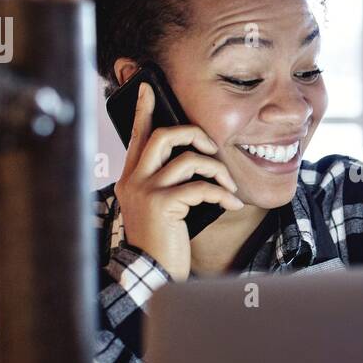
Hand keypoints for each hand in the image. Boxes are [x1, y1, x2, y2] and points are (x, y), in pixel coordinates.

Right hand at [113, 82, 242, 279]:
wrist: (151, 274)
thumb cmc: (161, 243)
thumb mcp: (159, 209)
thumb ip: (167, 184)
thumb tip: (194, 162)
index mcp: (131, 178)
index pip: (137, 136)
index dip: (144, 110)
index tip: (148, 88)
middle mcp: (133, 180)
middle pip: (163, 135)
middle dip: (196, 135)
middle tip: (214, 149)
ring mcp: (146, 191)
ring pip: (189, 159)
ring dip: (218, 170)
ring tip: (229, 187)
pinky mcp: (162, 205)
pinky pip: (201, 186)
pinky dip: (223, 194)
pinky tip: (231, 205)